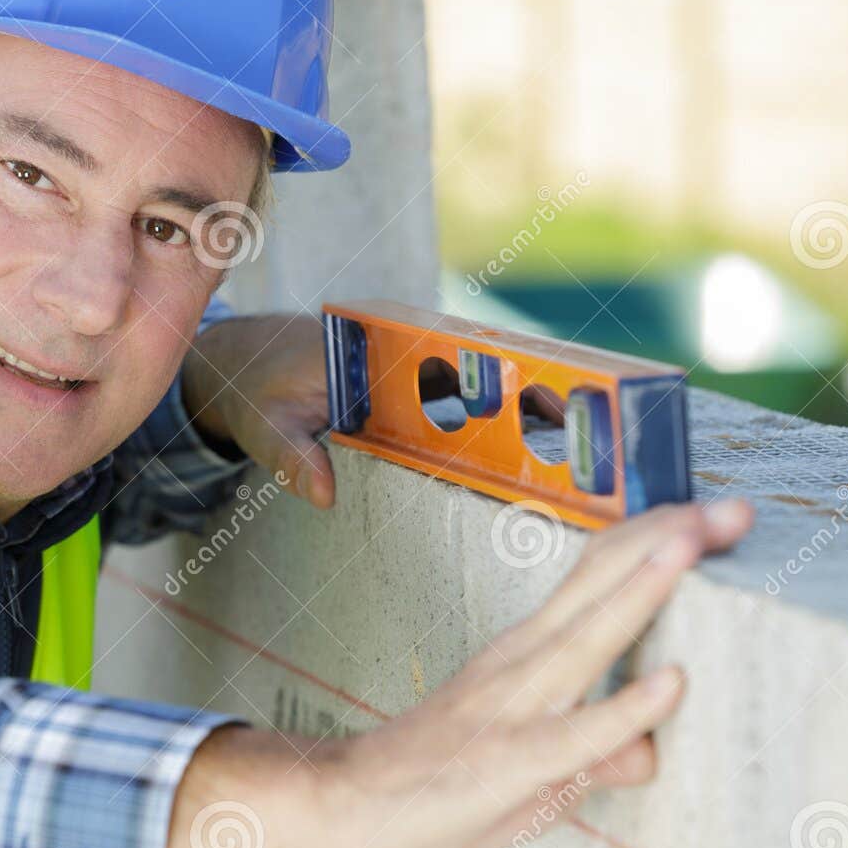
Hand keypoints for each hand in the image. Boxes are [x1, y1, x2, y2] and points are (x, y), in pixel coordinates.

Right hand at [153, 499, 755, 847]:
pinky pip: (575, 732)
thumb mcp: (533, 762)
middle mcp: (521, 664)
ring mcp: (513, 707)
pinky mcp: (508, 760)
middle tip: (729, 508)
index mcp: (527, 651)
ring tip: (693, 547)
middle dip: (666, 543)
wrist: (352, 804)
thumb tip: (649, 751)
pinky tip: (669, 684)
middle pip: (597, 585)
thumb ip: (594, 749)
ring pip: (587, 639)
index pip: (595, 576)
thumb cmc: (441, 778)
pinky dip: (626, 707)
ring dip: (643, 591)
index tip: (710, 514)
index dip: (652, 541)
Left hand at [181, 314, 567, 512]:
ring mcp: (420, 379)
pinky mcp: (421, 401)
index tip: (554, 409)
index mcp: (379, 353)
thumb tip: (323, 494)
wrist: (248, 361)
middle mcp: (411, 358)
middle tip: (600, 449)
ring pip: (490, 401)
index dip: (510, 383)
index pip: (458, 364)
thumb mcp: (263, 422)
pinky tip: (544, 472)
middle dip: (544, 409)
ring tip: (592, 470)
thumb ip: (289, 453)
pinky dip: (505, 437)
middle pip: (491, 382)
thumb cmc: (258, 387)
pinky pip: (470, 416)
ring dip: (535, 426)